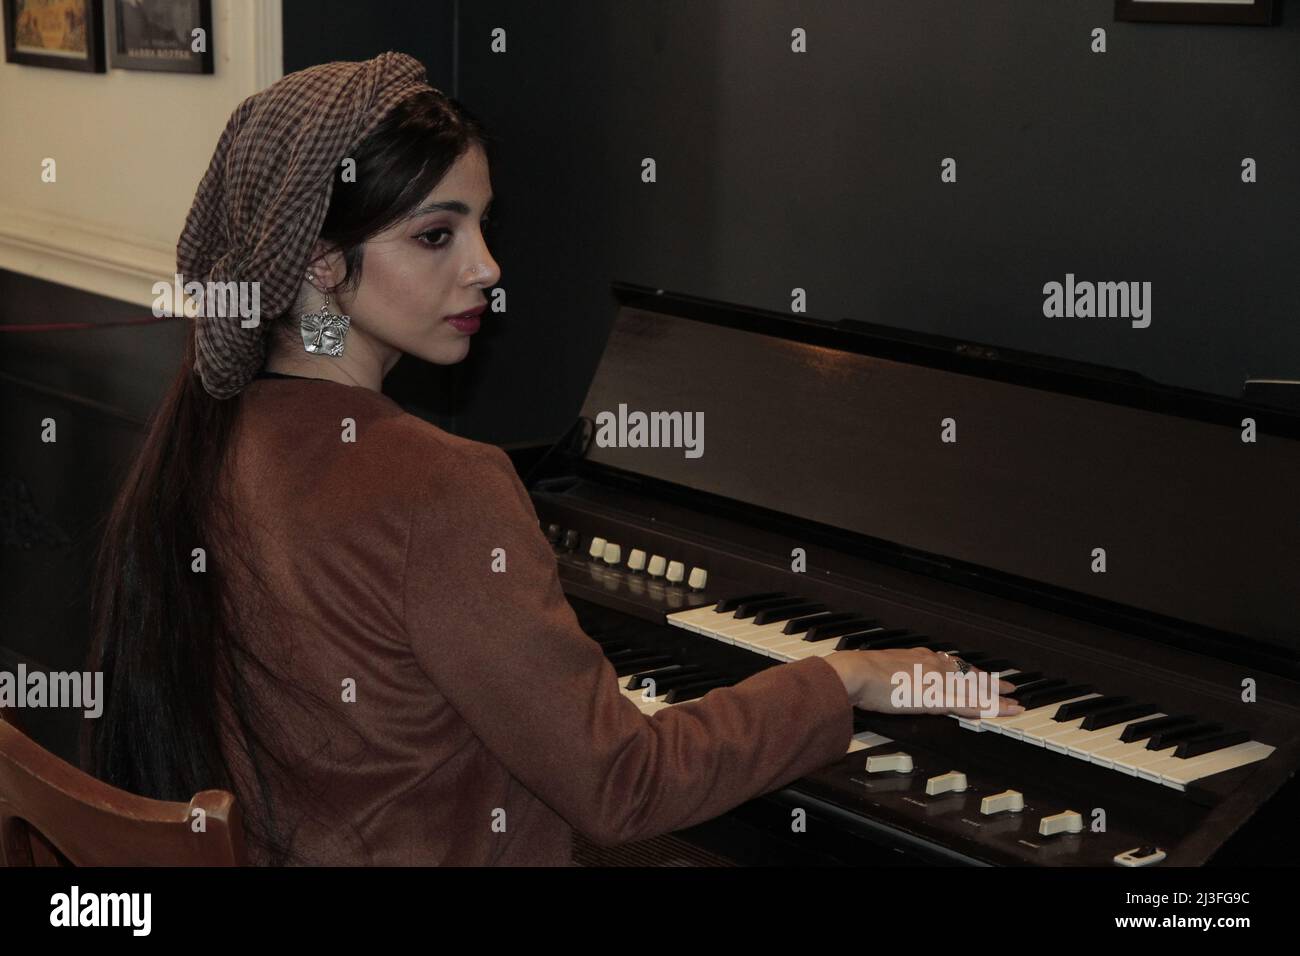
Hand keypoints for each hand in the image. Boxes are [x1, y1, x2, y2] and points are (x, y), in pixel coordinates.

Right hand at [825, 647, 1022, 716]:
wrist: (857, 673)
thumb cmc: (860, 674)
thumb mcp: (878, 670)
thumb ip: (890, 674)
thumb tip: (887, 679)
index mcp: (918, 659)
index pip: (951, 664)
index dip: (968, 670)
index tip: (979, 673)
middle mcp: (932, 666)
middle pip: (969, 674)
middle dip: (991, 681)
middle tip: (1009, 686)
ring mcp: (936, 682)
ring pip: (974, 690)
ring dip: (996, 697)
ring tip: (1015, 703)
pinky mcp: (937, 699)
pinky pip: (969, 704)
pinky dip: (988, 708)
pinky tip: (1001, 712)